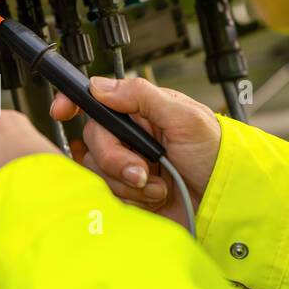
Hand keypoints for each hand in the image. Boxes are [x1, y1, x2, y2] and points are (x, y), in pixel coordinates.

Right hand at [50, 77, 220, 227]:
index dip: (74, 103)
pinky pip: (107, 194)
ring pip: (95, 170)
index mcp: (140, 111)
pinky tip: (154, 197)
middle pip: (92, 139)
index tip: (61, 111)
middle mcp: (129, 136)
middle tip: (144, 169)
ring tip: (157, 185)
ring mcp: (125, 165)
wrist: (226, 202)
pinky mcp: (125, 193)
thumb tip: (102, 86)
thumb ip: (143, 97)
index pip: (97, 100)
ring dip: (127, 182)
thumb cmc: (216, 155)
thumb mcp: (186, 117)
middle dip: (116, 158)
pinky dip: (131, 199)